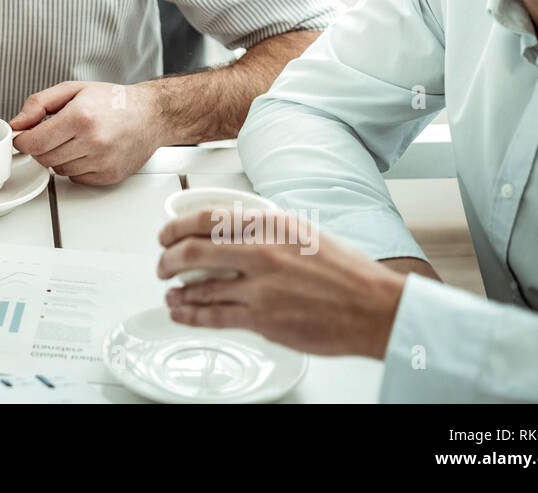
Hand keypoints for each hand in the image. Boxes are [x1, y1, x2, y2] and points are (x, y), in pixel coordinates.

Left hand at [9, 80, 167, 184]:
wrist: (150, 114)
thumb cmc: (114, 101)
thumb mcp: (73, 90)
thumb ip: (39, 104)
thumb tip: (17, 123)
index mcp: (81, 117)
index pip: (35, 142)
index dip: (23, 141)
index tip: (23, 136)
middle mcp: (93, 141)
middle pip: (44, 158)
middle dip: (40, 147)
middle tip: (50, 134)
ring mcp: (102, 162)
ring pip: (58, 170)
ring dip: (59, 157)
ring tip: (74, 139)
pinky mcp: (109, 176)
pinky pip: (76, 177)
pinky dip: (75, 166)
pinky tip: (87, 151)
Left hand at [156, 208, 407, 358]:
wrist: (375, 308)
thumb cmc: (347, 272)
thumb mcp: (303, 231)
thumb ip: (267, 230)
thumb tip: (234, 230)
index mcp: (270, 224)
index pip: (206, 218)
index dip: (176, 227)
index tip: (166, 234)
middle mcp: (261, 251)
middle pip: (192, 250)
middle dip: (167, 258)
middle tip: (163, 264)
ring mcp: (259, 287)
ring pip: (198, 286)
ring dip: (176, 290)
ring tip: (170, 292)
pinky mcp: (262, 318)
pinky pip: (212, 316)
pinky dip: (189, 315)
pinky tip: (182, 312)